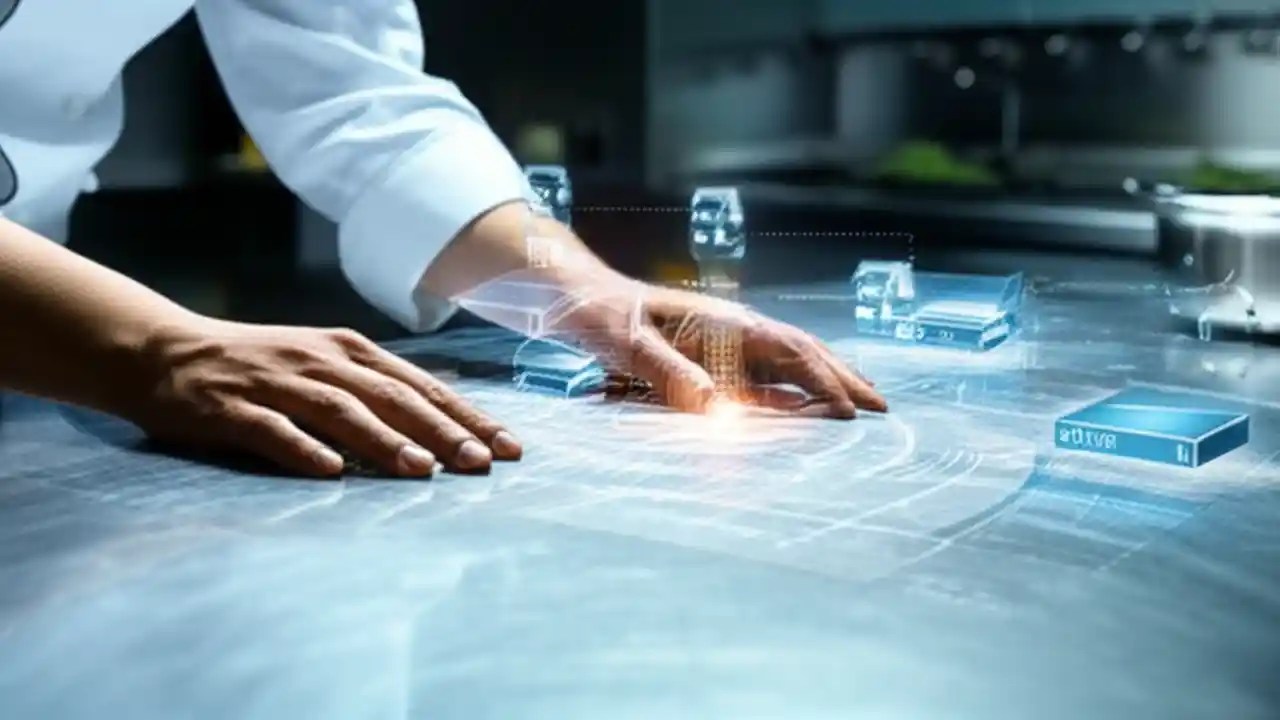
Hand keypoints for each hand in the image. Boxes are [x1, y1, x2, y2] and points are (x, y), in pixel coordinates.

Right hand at [120, 317, 521, 476]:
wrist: (165, 351)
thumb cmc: (259, 365)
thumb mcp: (324, 363)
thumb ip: (375, 388)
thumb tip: (442, 422)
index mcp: (350, 351)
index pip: (422, 387)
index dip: (467, 416)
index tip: (509, 447)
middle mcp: (320, 361)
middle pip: (392, 398)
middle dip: (442, 432)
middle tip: (482, 464)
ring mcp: (276, 383)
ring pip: (341, 412)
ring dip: (385, 441)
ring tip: (423, 471)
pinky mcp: (231, 407)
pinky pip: (272, 430)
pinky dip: (303, 450)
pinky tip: (331, 473)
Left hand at [548, 277, 885, 417]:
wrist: (578, 296)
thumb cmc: (600, 314)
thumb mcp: (624, 343)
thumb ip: (665, 370)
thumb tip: (713, 404)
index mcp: (722, 321)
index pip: (787, 350)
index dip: (822, 381)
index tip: (851, 411)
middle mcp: (733, 329)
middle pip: (803, 352)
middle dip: (845, 378)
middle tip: (885, 408)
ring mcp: (726, 342)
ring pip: (791, 362)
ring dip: (828, 382)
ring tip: (863, 406)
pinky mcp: (713, 355)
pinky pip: (764, 375)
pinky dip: (796, 390)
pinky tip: (808, 407)